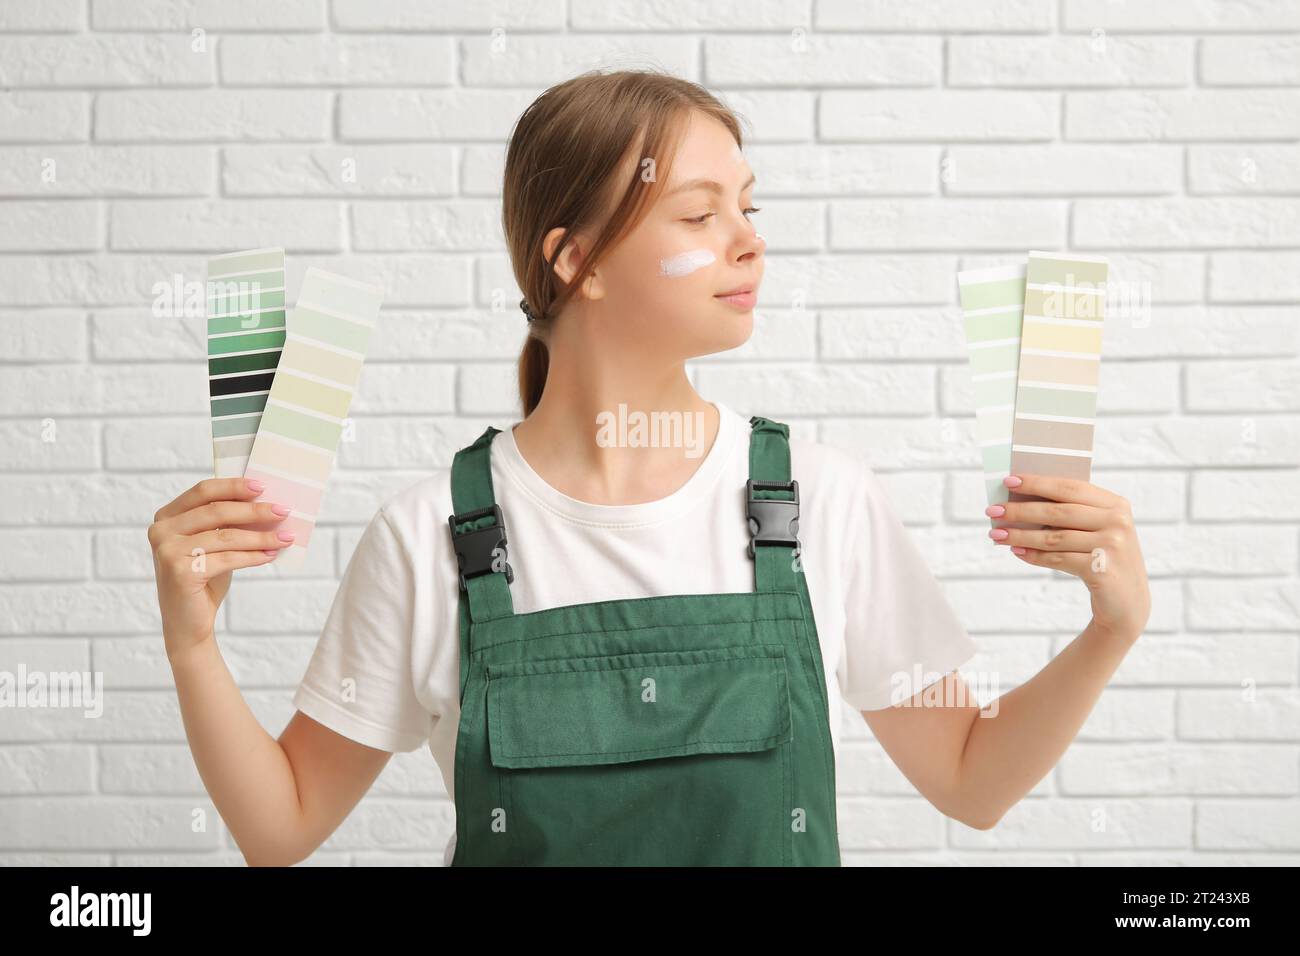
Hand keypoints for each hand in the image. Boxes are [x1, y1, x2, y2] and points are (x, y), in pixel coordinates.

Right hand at [148, 477, 294, 661]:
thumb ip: (226, 522)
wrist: (188, 622)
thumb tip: (265, 503)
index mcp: (167, 516)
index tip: (263, 486)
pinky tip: (271, 555)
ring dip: (261, 536)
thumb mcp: (213, 544)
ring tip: (286, 537)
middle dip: (255, 510)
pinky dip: (254, 556)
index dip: (234, 486)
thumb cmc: (204, 577)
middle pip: (217, 510)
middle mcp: (161, 530)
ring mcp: (167, 551)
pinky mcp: (180, 572)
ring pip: (226, 536)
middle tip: (284, 511)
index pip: (203, 490)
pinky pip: (228, 558)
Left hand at [986, 473, 1150, 643]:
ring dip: (1020, 535)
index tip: (1008, 481)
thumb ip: (1069, 515)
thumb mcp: (1095, 531)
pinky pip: (1058, 559)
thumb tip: (1019, 503)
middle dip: (1021, 510)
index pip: (1070, 487)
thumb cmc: (1102, 558)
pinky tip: (1016, 552)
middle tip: (992, 510)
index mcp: (1116, 504)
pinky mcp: (1102, 570)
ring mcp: (1112, 546)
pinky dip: (1034, 556)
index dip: (1037, 483)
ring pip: (1054, 537)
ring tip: (996, 534)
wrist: (1128, 602)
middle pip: (1059, 511)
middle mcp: (1117, 522)